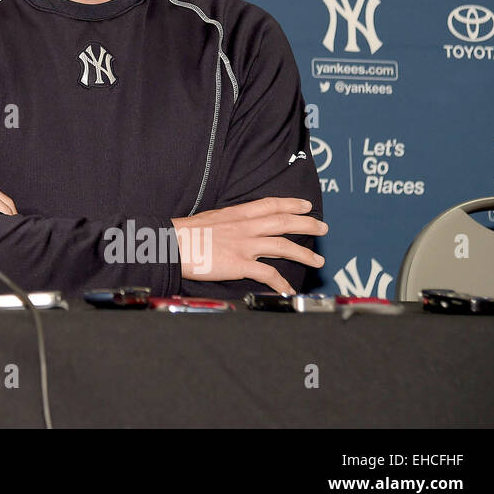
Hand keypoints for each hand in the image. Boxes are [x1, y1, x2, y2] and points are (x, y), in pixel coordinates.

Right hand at [171, 197, 326, 294]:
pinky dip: (282, 283)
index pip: (269, 204)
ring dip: (304, 254)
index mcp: (236, 214)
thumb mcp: (209, 219)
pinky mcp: (239, 264)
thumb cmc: (183, 233)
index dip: (291, 204)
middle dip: (306, 224)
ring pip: (283, 246)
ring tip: (317, 261)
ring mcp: (243, 245)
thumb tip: (236, 227)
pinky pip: (268, 274)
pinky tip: (289, 290)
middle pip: (283, 222)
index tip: (306, 206)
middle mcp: (244, 227)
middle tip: (322, 227)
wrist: (170, 244)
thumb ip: (227, 222)